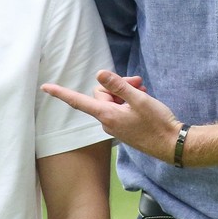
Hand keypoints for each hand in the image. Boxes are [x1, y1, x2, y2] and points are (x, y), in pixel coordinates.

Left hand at [43, 70, 181, 163]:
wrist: (172, 145)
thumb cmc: (157, 123)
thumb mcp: (139, 99)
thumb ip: (118, 86)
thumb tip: (99, 73)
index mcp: (107, 115)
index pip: (78, 101)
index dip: (61, 93)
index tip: (44, 87)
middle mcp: (107, 122)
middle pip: (102, 95)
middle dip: (118, 85)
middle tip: (139, 82)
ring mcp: (115, 126)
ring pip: (112, 101)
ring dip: (125, 93)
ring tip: (144, 90)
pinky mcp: (124, 129)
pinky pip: (119, 110)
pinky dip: (129, 102)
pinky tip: (143, 100)